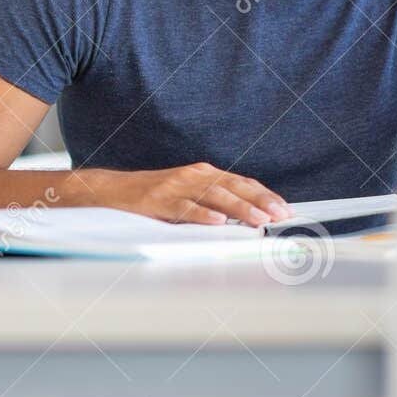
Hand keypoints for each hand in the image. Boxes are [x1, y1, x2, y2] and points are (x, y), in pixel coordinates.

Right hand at [101, 162, 293, 225]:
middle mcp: (193, 176)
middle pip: (234, 187)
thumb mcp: (188, 194)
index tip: (285, 209)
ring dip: (240, 209)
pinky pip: (184, 209)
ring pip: (214, 197)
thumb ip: (214, 202)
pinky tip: (218, 222)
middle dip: (260, 201)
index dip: (265, 195)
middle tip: (281, 215)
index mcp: (203, 174)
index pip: (242, 183)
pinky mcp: (158, 201)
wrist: (112, 191)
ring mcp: (176, 187)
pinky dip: (202, 215)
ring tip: (259, 220)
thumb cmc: (153, 197)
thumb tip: (248, 218)